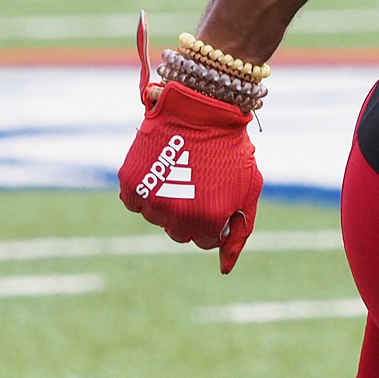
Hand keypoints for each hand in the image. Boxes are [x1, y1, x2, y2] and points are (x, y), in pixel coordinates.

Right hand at [119, 80, 262, 273]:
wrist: (202, 108)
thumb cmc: (231, 150)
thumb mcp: (248, 191)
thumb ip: (240, 232)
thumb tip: (225, 269)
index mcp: (208, 221)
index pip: (205, 241)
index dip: (214, 218)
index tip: (217, 193)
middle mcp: (176, 216)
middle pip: (179, 233)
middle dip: (191, 213)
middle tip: (199, 181)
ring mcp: (151, 200)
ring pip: (157, 218)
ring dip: (167, 201)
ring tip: (182, 171)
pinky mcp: (131, 183)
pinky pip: (136, 202)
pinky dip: (147, 190)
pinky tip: (162, 169)